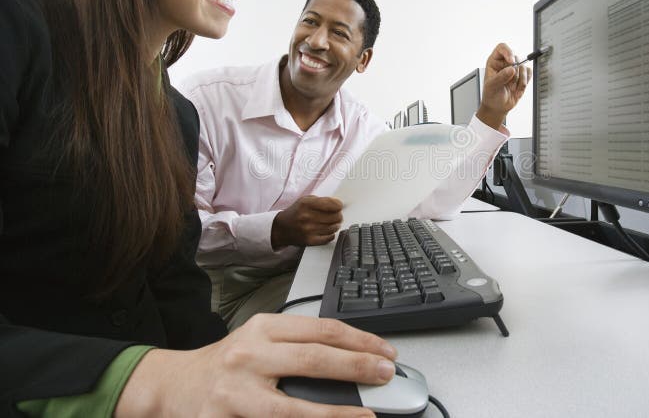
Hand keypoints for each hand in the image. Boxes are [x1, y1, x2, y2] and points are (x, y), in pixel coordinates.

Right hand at [116, 314, 397, 417]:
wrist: (171, 385)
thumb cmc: (225, 363)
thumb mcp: (260, 342)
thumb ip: (298, 347)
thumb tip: (352, 361)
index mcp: (262, 329)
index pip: (321, 330)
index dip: (359, 341)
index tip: (385, 353)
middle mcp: (248, 356)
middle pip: (313, 361)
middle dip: (357, 368)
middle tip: (386, 376)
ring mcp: (234, 394)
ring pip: (292, 409)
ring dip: (335, 415)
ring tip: (365, 417)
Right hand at [272, 196, 343, 248]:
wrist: (281, 229)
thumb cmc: (296, 213)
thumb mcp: (305, 200)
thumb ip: (321, 200)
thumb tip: (338, 204)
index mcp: (306, 204)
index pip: (332, 204)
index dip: (338, 205)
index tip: (339, 206)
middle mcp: (307, 217)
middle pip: (335, 216)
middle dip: (338, 215)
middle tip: (336, 215)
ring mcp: (309, 230)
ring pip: (333, 227)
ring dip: (335, 224)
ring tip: (332, 222)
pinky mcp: (310, 240)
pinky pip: (329, 237)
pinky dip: (331, 234)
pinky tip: (328, 230)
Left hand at [475, 42, 531, 129]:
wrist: (498, 107)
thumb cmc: (491, 95)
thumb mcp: (492, 86)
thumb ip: (501, 77)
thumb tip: (512, 69)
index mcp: (494, 62)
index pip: (502, 48)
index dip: (508, 52)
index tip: (512, 61)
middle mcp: (504, 63)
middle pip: (516, 57)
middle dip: (515, 69)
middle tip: (510, 79)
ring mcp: (514, 69)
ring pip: (524, 66)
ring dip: (520, 78)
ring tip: (512, 86)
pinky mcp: (522, 76)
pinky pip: (529, 73)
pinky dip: (525, 82)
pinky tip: (517, 87)